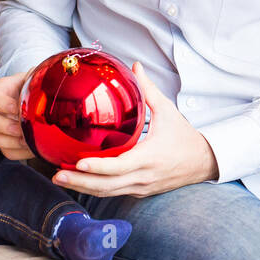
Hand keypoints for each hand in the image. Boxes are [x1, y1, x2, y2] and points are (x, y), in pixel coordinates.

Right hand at [0, 70, 32, 160]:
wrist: (37, 100)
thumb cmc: (32, 88)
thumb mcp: (32, 78)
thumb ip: (34, 76)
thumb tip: (39, 75)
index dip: (1, 104)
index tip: (15, 108)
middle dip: (3, 126)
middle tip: (20, 128)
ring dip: (9, 141)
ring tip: (26, 140)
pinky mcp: (4, 142)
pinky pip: (5, 151)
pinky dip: (18, 152)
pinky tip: (30, 147)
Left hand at [51, 62, 218, 198]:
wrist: (203, 162)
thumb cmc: (184, 136)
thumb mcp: (167, 110)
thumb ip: (148, 89)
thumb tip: (134, 66)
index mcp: (150, 157)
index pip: (119, 167)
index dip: (97, 167)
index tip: (78, 163)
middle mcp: (143, 176)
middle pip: (107, 186)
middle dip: (79, 182)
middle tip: (56, 174)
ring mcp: (141, 187)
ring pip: (108, 193)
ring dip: (83, 187)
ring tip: (59, 178)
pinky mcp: (139, 191)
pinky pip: (114, 192)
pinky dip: (95, 188)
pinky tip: (78, 180)